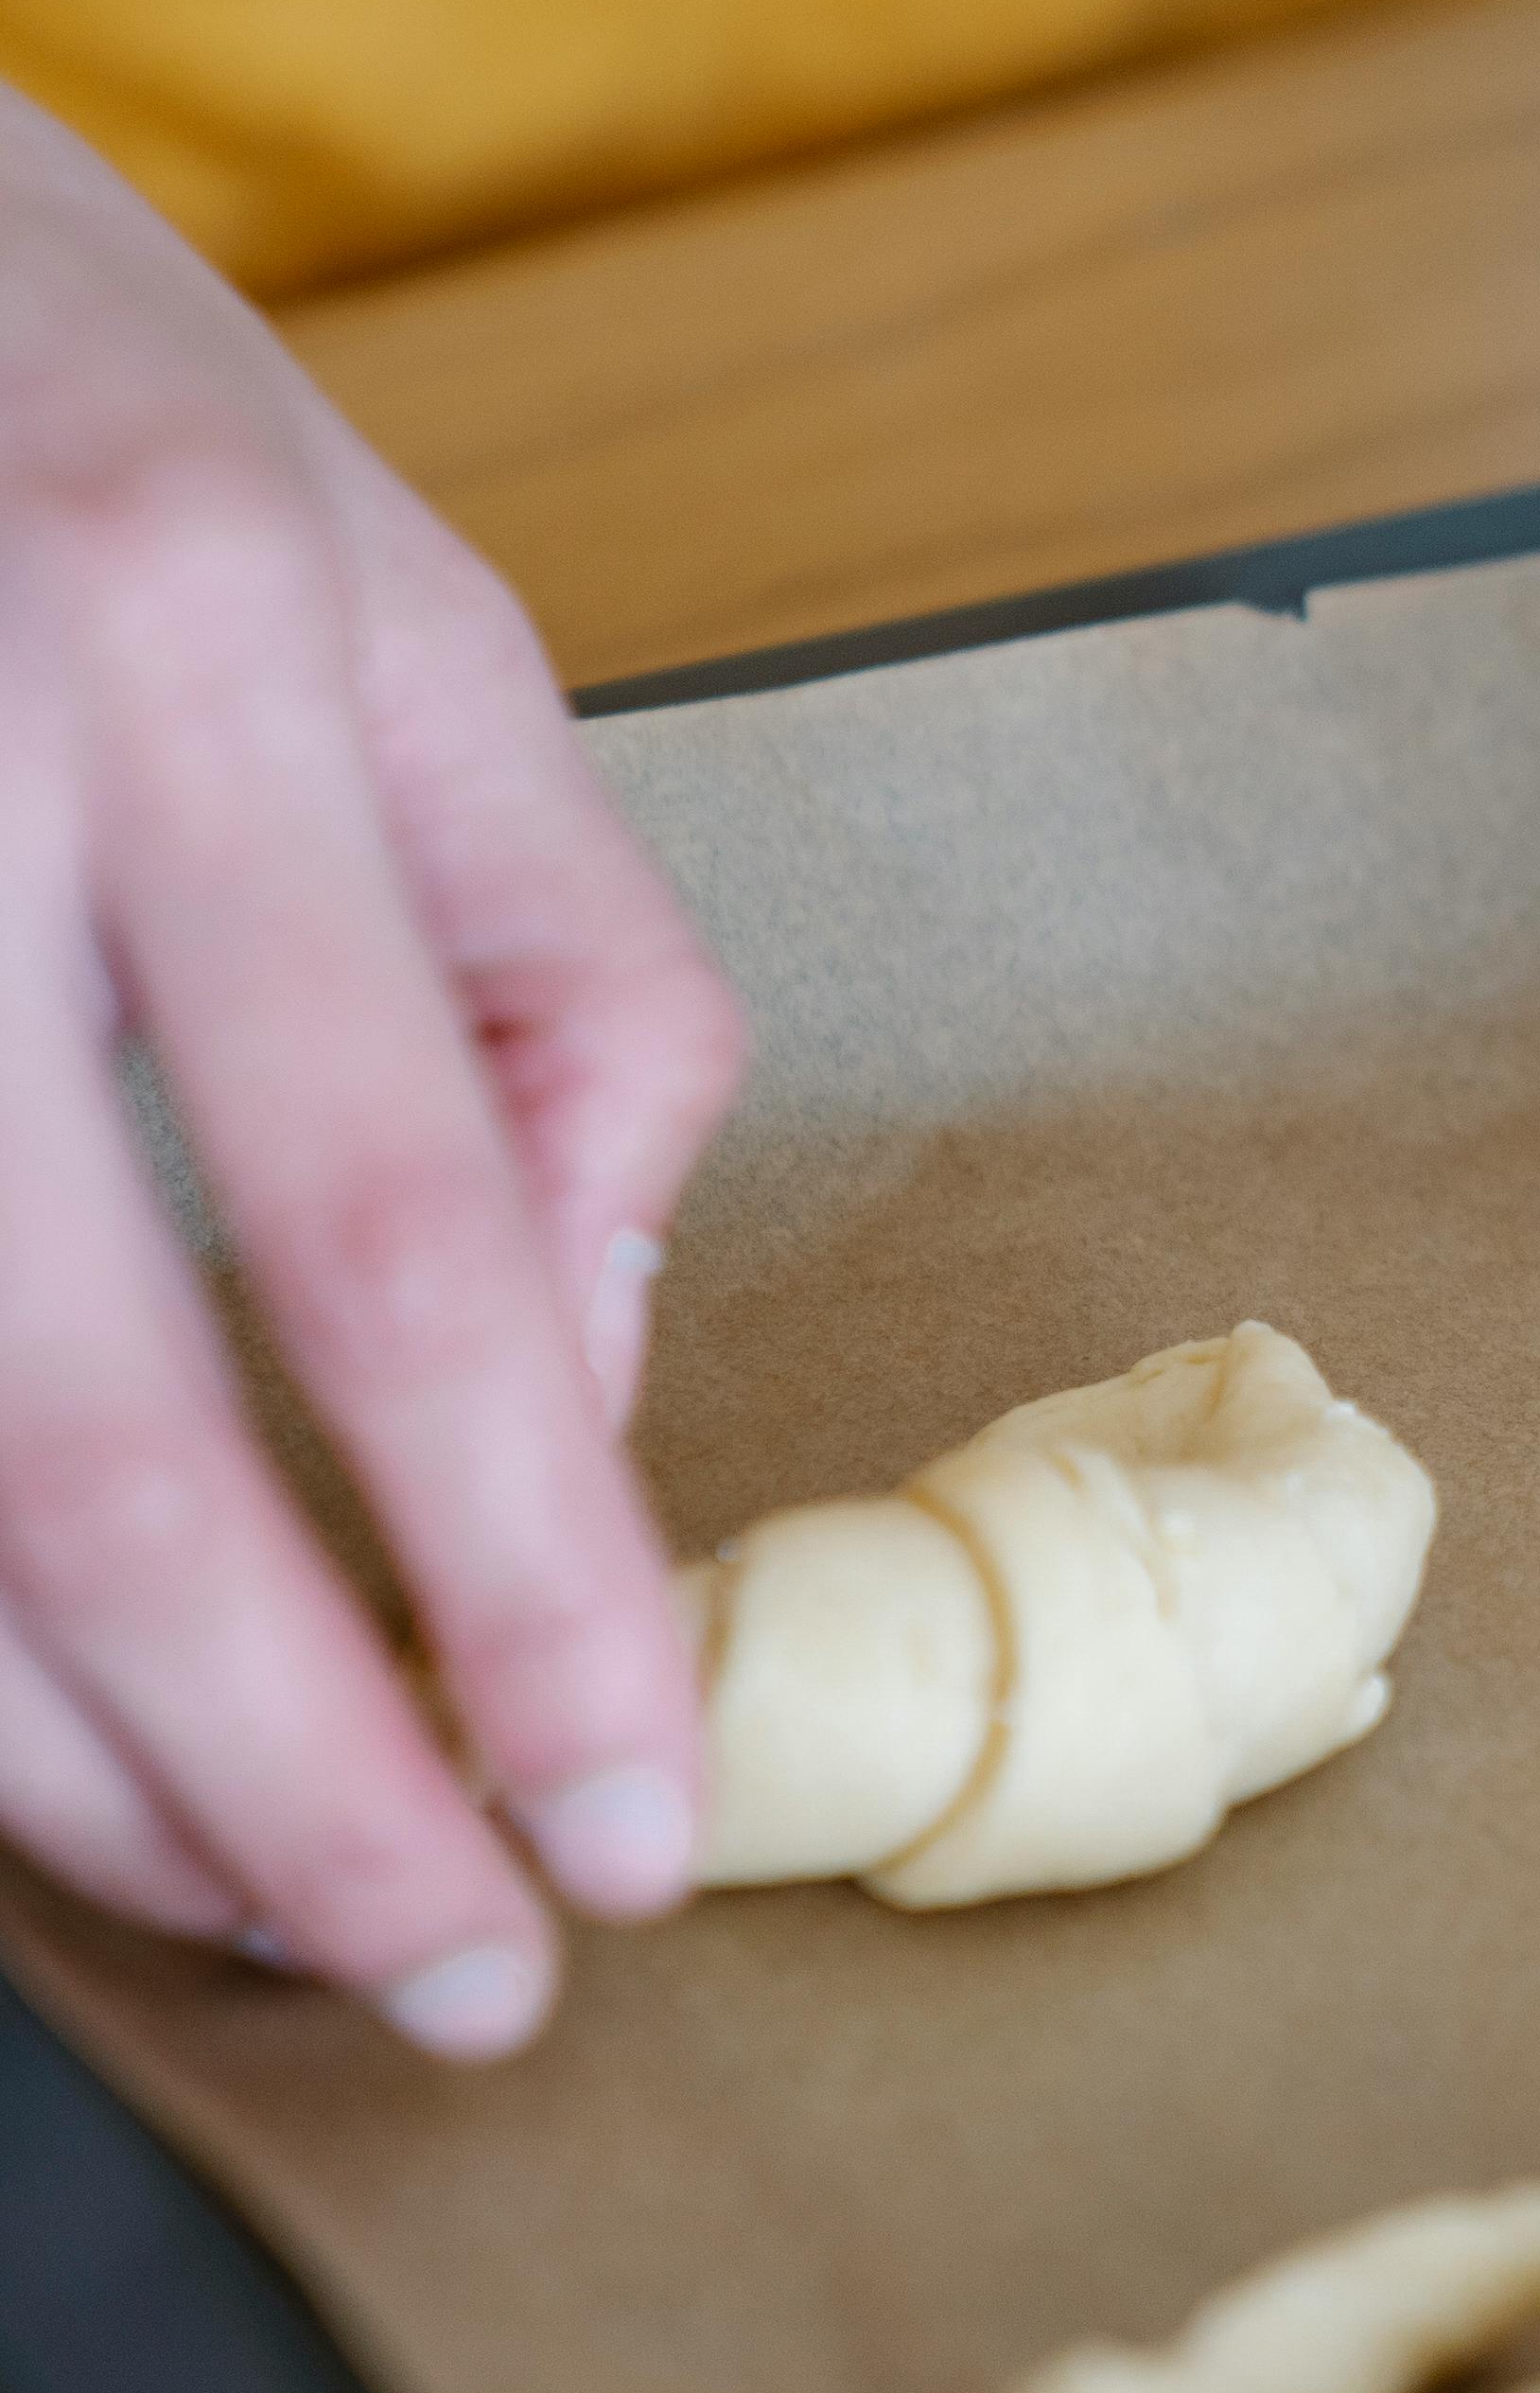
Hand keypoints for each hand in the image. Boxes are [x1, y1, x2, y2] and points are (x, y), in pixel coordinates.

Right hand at [0, 95, 744, 2046]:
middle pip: (81, 1433)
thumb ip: (565, 1005)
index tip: (627, 1820)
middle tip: (447, 1976)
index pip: (398, 1235)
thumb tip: (577, 1399)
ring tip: (253, 1907)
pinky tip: (30, 1733)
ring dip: (58, 1767)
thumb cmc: (99, 417)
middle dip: (274, 1776)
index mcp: (191, 665)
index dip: (522, 1576)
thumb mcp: (424, 622)